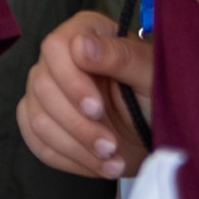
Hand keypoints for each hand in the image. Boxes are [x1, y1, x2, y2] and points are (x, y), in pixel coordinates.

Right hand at [19, 11, 155, 181]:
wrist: (158, 131)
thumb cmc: (161, 95)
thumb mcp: (151, 75)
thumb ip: (121, 56)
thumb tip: (81, 46)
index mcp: (84, 33)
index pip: (55, 48)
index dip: (72, 81)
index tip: (97, 109)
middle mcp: (57, 58)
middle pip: (42, 87)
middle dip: (78, 125)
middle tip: (111, 146)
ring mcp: (44, 90)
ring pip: (38, 120)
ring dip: (76, 147)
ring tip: (112, 161)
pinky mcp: (41, 120)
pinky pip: (38, 142)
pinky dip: (69, 159)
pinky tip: (98, 165)